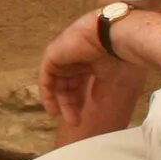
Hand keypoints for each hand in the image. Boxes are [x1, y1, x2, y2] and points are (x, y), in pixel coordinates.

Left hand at [36, 13, 145, 135]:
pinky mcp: (52, 55)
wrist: (111, 37)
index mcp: (86, 59)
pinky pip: (45, 77)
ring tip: (67, 119)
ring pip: (56, 82)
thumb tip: (97, 100)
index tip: (81, 115)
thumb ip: (101, 87)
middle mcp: (73, 56)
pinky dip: (47, 93)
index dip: (78, 98)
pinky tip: (53, 108)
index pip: (77, 81)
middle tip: (75, 121)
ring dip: (60, 102)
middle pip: (66, 83)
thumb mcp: (109, 76)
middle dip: (70, 103)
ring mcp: (61, 55)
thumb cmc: (115, 54)